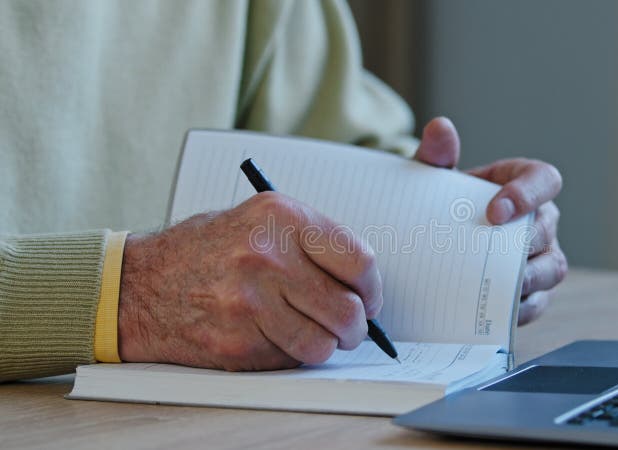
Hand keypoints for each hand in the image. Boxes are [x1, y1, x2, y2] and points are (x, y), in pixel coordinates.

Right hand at [117, 193, 381, 370]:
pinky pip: (290, 359)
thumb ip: (310, 241)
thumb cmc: (205, 250)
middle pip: (347, 308)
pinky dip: (292, 355)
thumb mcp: (258, 220)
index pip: (359, 259)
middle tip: (351, 326)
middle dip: (357, 326)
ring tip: (315, 334)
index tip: (370, 297)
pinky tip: (275, 337)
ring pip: (323, 343)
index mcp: (280, 217)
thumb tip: (362, 280)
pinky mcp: (236, 340)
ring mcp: (250, 302)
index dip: (372, 287)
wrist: (139, 284)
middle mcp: (267, 256)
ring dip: (327, 345)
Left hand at [413, 117, 566, 325]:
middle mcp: (539, 219)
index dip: (529, 194)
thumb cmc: (439, 202)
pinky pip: (538, 302)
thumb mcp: (432, 178)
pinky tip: (495, 311)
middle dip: (524, 242)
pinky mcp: (532, 291)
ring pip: (553, 267)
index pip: (544, 179)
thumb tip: (439, 129)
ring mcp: (540, 256)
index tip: (495, 211)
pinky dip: (520, 308)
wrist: (430, 238)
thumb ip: (436, 154)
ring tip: (498, 286)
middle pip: (548, 229)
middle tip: (491, 255)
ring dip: (529, 278)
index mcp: (521, 182)